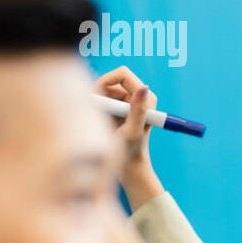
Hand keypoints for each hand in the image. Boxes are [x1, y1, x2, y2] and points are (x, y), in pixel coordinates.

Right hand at [94, 66, 164, 210]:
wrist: (130, 168)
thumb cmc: (132, 152)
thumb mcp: (133, 131)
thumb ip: (137, 109)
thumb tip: (143, 87)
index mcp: (146, 97)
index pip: (122, 74)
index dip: (106, 80)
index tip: (95, 94)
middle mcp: (137, 96)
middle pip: (111, 82)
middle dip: (100, 94)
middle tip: (96, 113)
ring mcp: (127, 103)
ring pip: (104, 92)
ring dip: (98, 103)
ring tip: (101, 122)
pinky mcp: (118, 110)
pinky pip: (102, 101)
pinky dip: (97, 109)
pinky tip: (101, 123)